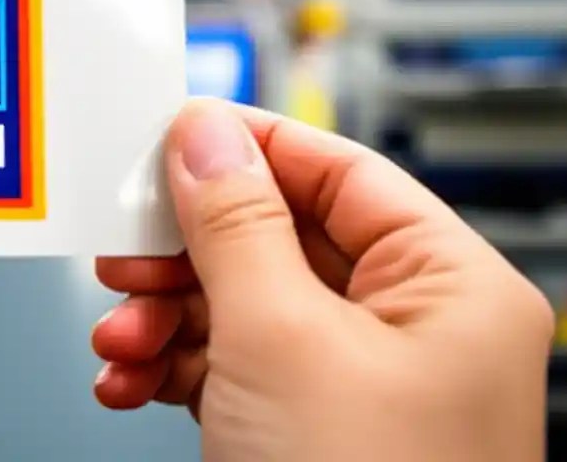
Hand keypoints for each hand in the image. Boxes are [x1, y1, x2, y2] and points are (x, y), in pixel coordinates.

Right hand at [92, 100, 552, 461]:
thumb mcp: (282, 340)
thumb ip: (235, 225)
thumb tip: (204, 135)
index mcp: (447, 287)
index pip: (340, 171)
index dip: (249, 146)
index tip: (171, 136)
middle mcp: (409, 329)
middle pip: (276, 241)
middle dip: (186, 254)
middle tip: (124, 249)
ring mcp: (353, 385)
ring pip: (239, 308)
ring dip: (164, 318)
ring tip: (119, 337)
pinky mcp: (303, 430)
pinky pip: (227, 368)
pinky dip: (170, 368)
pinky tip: (128, 380)